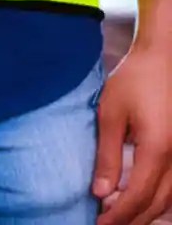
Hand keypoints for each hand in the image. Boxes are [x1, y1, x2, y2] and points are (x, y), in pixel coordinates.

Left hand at [95, 47, 171, 224]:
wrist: (164, 57)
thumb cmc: (134, 80)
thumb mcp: (110, 115)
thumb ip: (107, 156)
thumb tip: (101, 193)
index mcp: (158, 149)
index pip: (137, 196)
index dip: (118, 216)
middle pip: (157, 203)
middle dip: (132, 220)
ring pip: (171, 198)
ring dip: (146, 212)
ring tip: (120, 218)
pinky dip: (159, 199)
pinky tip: (142, 200)